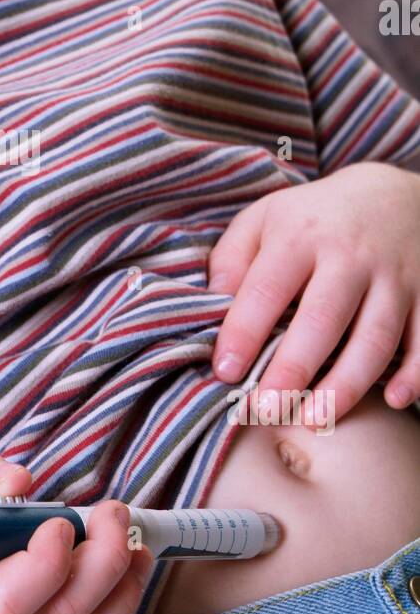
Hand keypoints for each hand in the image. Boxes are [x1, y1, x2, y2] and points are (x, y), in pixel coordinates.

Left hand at [208, 163, 419, 425]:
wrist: (393, 193)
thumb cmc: (312, 218)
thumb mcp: (264, 219)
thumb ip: (232, 259)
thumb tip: (213, 305)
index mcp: (299, 234)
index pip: (267, 288)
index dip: (244, 332)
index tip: (225, 372)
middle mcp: (349, 255)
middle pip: (323, 318)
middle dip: (294, 369)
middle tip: (266, 410)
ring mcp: (393, 276)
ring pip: (375, 337)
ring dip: (346, 383)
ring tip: (314, 419)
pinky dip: (414, 372)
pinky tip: (393, 400)